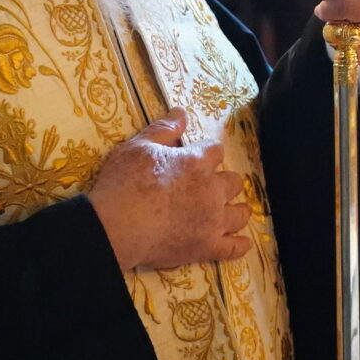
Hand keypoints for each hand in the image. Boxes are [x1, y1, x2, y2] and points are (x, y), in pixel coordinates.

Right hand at [89, 107, 249, 272]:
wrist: (117, 226)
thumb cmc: (124, 182)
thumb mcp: (139, 146)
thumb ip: (164, 128)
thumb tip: (182, 112)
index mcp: (197, 162)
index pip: (216, 150)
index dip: (208, 152)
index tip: (200, 157)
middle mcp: (211, 190)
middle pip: (233, 182)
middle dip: (224, 181)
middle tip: (212, 186)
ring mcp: (212, 220)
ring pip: (239, 213)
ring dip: (237, 210)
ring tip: (233, 210)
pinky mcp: (206, 247)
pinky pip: (233, 248)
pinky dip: (239, 245)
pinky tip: (242, 243)